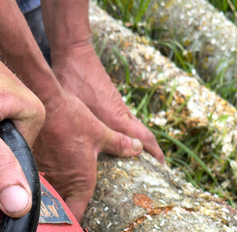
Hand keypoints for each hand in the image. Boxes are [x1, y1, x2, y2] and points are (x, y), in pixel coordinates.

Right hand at [34, 90, 142, 217]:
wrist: (44, 103)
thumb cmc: (73, 119)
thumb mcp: (100, 132)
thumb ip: (119, 144)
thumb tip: (137, 147)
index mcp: (81, 182)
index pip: (77, 216)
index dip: (77, 226)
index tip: (78, 230)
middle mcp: (62, 184)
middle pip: (60, 209)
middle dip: (62, 212)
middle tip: (65, 214)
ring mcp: (44, 175)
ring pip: (46, 195)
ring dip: (50, 196)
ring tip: (52, 197)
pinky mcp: (31, 164)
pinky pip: (36, 179)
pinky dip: (40, 180)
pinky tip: (40, 174)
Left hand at [51, 41, 164, 163]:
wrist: (75, 55)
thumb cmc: (74, 82)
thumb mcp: (77, 110)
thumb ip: (88, 129)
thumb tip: (83, 152)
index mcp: (117, 118)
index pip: (144, 138)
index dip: (154, 153)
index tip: (163, 168)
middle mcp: (122, 113)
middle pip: (144, 136)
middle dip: (151, 153)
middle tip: (154, 172)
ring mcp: (118, 107)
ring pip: (135, 129)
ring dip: (140, 145)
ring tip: (138, 164)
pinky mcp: (112, 102)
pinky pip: (126, 123)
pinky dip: (129, 135)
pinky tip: (118, 144)